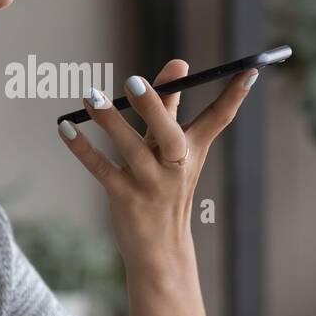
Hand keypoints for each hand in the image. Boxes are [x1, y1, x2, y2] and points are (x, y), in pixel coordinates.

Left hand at [57, 58, 258, 274]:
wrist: (160, 251)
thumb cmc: (164, 188)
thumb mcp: (172, 151)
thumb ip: (170, 106)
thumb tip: (178, 64)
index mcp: (192, 151)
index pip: (219, 119)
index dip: (235, 95)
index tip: (249, 69)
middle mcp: (175, 166)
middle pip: (169, 135)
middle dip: (154, 107)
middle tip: (133, 80)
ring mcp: (150, 184)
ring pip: (131, 149)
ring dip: (110, 121)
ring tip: (91, 96)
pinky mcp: (125, 198)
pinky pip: (101, 169)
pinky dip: (82, 148)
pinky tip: (65, 127)